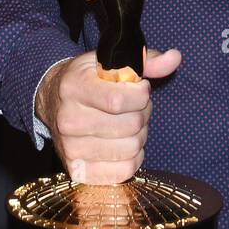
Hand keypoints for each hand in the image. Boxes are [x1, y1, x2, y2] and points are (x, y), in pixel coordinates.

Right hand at [35, 46, 181, 183]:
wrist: (54, 103)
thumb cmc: (89, 80)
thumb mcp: (111, 61)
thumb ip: (145, 60)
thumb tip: (174, 58)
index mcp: (74, 87)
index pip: (119, 100)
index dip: (141, 95)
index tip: (140, 89)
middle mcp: (68, 119)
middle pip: (128, 125)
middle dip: (143, 114)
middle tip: (135, 108)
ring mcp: (71, 148)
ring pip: (130, 149)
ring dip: (139, 136)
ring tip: (129, 125)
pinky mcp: (78, 171)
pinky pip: (124, 171)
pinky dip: (133, 158)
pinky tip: (124, 143)